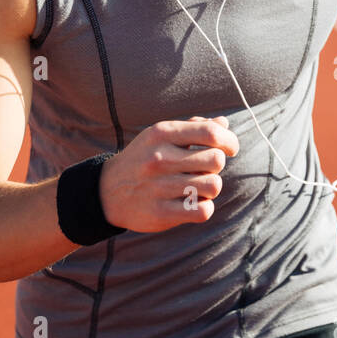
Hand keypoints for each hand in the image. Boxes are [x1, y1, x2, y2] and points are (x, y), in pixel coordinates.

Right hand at [98, 116, 238, 231]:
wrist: (107, 191)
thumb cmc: (144, 159)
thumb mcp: (161, 136)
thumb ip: (193, 127)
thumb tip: (224, 124)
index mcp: (162, 134)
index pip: (211, 133)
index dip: (229, 141)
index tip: (229, 148)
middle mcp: (160, 158)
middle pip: (216, 160)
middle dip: (216, 165)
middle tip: (204, 169)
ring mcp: (159, 187)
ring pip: (213, 186)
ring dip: (211, 187)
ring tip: (198, 186)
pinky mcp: (161, 213)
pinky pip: (203, 211)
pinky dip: (204, 208)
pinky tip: (194, 203)